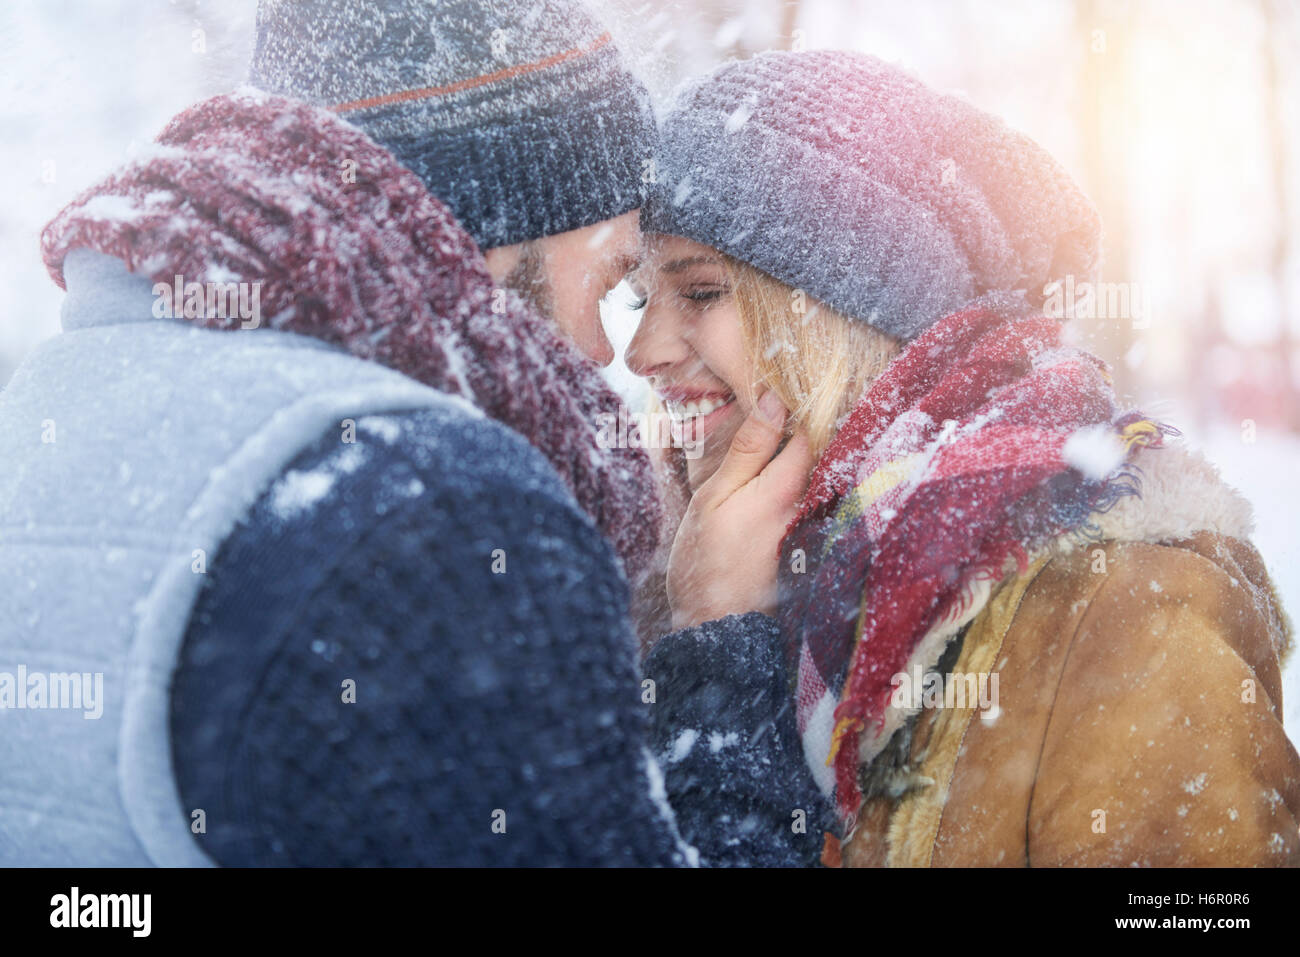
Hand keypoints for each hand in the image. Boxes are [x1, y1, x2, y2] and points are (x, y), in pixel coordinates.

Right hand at [666, 391, 813, 628]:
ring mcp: (814, 531)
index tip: (776, 400)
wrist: (715, 628)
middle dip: (802, 436)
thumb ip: (748, 450)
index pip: (809, 432)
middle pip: (820, 455)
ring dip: (802, 464)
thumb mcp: (713, 497)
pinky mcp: (811, 549)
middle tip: (773, 423)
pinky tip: (774, 497)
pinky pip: (814, 506)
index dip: (796, 411)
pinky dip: (801, 492)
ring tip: (770, 463)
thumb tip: (773, 401)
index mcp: (784, 489)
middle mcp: (810, 507)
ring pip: (818, 480)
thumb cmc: (703, 561)